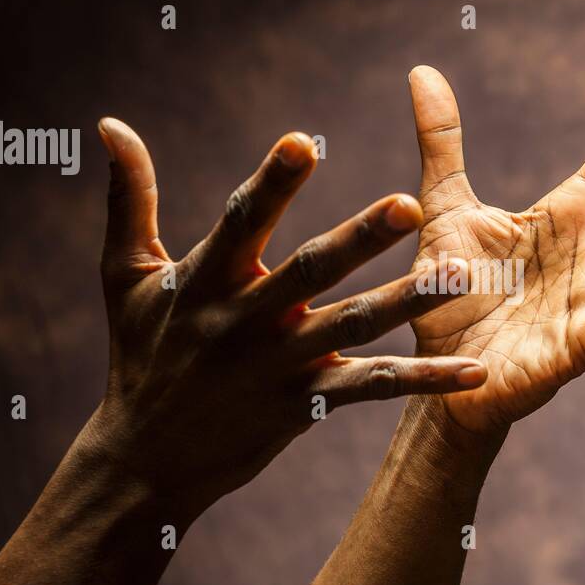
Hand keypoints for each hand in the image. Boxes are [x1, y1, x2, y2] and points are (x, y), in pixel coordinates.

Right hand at [85, 119, 485, 513]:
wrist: (145, 461)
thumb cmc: (139, 355)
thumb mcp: (124, 277)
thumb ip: (129, 198)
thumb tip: (109, 123)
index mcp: (206, 279)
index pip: (243, 221)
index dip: (272, 182)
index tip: (302, 140)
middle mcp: (247, 320)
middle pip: (312, 271)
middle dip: (360, 238)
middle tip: (410, 203)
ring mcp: (280, 365)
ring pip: (355, 327)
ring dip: (409, 302)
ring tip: (463, 277)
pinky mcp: (306, 403)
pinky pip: (375, 388)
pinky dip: (425, 380)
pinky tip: (475, 371)